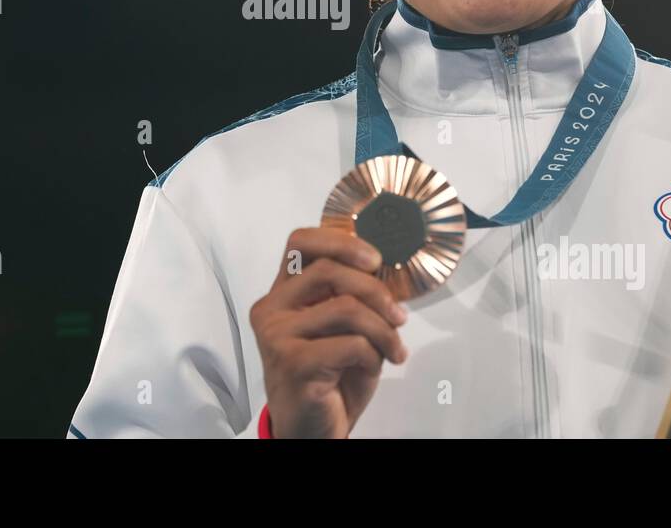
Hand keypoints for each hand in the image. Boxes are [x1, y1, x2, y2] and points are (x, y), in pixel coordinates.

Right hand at [250, 227, 408, 437]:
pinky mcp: (294, 364)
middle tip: (397, 314)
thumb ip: (349, 296)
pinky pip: (352, 344)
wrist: (310, 430)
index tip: (373, 259)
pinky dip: (375, 354)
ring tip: (394, 348)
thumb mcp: (341, 328)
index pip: (300, 243)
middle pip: (329, 270)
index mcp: (282, 294)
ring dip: (383, 328)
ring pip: (346, 307)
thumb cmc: (327, 379)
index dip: (340, 241)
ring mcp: (278, 336)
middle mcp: (272, 310)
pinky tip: (376, 366)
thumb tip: (383, 274)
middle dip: (376, 290)